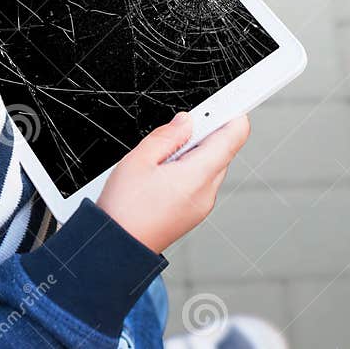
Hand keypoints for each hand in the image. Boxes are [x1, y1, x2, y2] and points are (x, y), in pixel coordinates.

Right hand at [97, 112, 250, 253]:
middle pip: (221, 150)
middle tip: (180, 127)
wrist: (116, 249)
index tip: (230, 100)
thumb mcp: (138, 160)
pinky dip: (189, 170)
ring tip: (162, 157)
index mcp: (197, 176)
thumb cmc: (124, 210)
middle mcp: (206, 192)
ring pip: (210, 166)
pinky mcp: (193, 213)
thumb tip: (186, 121)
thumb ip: (166, 136)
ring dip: (194, 153)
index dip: (233, 114)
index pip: (233, 137)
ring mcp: (201, 206)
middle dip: (204, 134)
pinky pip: (200, 182)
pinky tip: (163, 173)